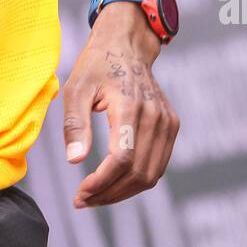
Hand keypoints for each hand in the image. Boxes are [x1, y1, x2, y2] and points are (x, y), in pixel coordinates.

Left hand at [61, 1, 178, 207]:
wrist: (126, 45)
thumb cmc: (96, 65)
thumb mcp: (75, 89)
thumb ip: (75, 124)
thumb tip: (74, 160)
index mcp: (130, 106)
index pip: (122, 160)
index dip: (101, 183)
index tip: (79, 193)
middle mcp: (154, 116)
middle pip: (137, 173)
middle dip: (109, 193)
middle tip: (83, 200)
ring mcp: (167, 122)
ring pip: (151, 175)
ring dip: (123, 192)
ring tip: (96, 196)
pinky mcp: (171, 125)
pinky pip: (157, 165)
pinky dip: (137, 180)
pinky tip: (114, 183)